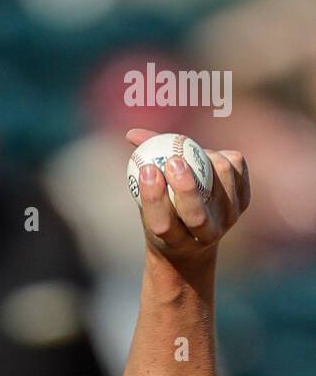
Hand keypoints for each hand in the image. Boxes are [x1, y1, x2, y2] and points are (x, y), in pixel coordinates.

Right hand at [126, 128, 249, 263]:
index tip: (147, 169)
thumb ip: (143, 170)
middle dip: (185, 187)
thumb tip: (132, 134)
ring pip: (220, 180)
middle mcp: (204, 236)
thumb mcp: (148, 201)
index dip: (154, 198)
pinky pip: (235, 165)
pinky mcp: (244, 200)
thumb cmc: (165, 212)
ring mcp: (228, 219)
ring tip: (191, 156)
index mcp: (175, 241)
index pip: (163, 225)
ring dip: (205, 158)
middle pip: (197, 216)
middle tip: (173, 160)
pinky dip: (220, 154)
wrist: (195, 237)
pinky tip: (209, 160)